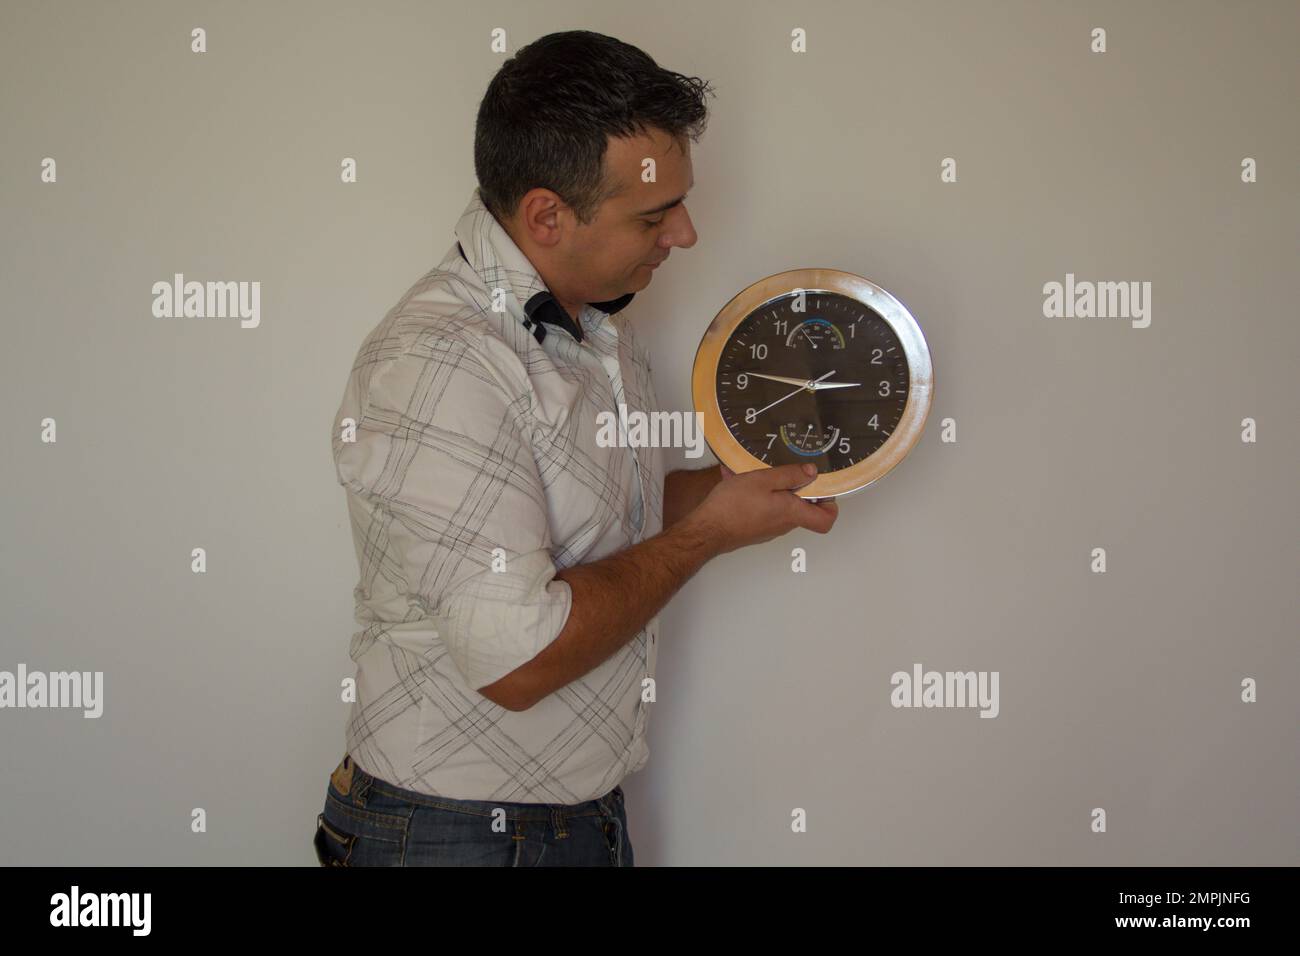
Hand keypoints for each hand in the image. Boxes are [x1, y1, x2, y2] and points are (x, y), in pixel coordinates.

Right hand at [687, 463, 838, 554]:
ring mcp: (768, 528)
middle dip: (795, 487)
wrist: (706, 530)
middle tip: (784, 471)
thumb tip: (812, 473)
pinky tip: (737, 479)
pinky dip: (755, 493)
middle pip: (802, 508)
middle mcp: (783, 524)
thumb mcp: (763, 480)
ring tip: (753, 472)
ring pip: (779, 505)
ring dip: (771, 487)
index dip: (829, 504)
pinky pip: (761, 507)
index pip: (826, 520)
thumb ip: (790, 475)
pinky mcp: (753, 527)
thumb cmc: (733, 507)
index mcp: (792, 513)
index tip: (821, 486)